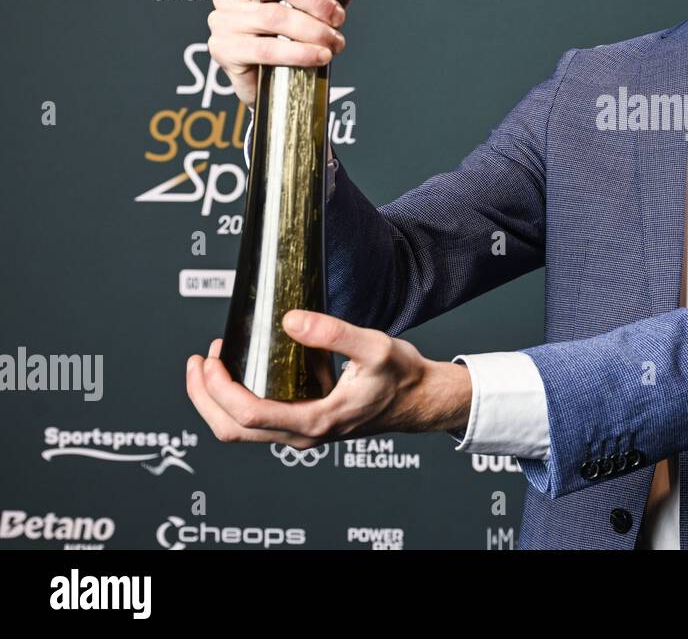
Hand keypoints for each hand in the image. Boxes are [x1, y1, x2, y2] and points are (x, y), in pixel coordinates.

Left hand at [185, 310, 472, 448]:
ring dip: (216, 400)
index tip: (212, 357)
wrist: (421, 399)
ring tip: (212, 363)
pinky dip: (236, 400)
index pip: (248, 414)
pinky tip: (241, 370)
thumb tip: (289, 320)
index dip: (219, 387)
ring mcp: (302, 433)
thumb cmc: (402, 376)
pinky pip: (256, 422)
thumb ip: (333, 332)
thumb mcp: (374, 346)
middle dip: (204, 396)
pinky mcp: (304, 424)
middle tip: (199, 359)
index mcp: (316, 420)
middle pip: (232, 430)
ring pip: (240, 430)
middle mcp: (303, 434)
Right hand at [207, 0, 368, 107]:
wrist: (281, 78)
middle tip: (338, 17)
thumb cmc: (301, 28)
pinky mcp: (224, 49)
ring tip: (334, 42)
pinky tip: (319, 56)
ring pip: (274, 16)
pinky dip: (300, 53)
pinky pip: (266, 49)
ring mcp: (223, 18)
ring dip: (314, 30)